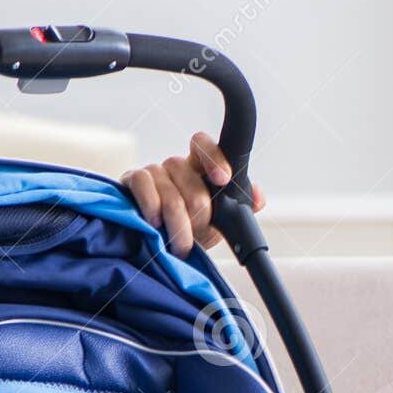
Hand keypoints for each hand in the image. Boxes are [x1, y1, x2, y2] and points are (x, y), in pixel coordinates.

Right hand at [122, 131, 265, 256]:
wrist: (161, 248)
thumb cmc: (192, 231)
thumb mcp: (219, 222)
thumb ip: (240, 206)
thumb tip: (259, 196)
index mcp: (199, 168)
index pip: (203, 145)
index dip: (213, 157)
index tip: (223, 179)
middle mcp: (176, 166)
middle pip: (189, 177)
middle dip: (197, 212)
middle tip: (198, 231)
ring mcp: (154, 172)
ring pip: (169, 191)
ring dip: (177, 223)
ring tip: (180, 246)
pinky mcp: (133, 181)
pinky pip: (144, 187)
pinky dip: (152, 207)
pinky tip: (156, 224)